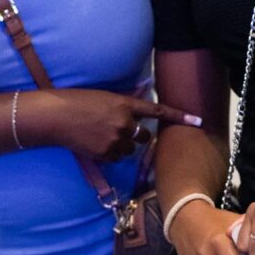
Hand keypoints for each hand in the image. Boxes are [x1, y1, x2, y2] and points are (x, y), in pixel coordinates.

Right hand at [26, 88, 200, 160]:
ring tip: (102, 135)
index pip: (158, 110)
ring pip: (130, 149)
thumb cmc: (77, 101)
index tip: (198, 120)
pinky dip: (110, 153)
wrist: (56, 116)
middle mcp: (124, 122)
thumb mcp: (105, 97)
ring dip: (122, 145)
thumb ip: (125, 104)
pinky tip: (95, 143)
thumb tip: (139, 104)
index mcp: (125, 104)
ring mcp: (115, 140)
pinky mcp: (105, 154)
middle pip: (144, 135)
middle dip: (137, 134)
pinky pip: (116, 157)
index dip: (180, 116)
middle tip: (120, 129)